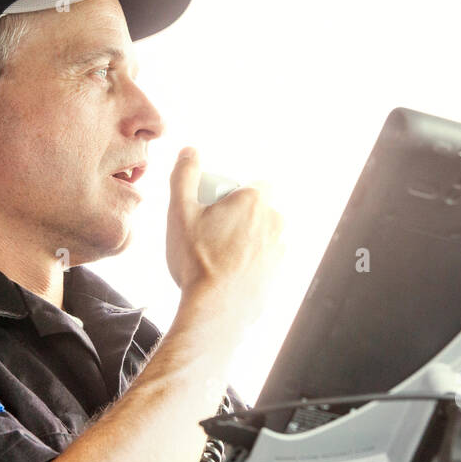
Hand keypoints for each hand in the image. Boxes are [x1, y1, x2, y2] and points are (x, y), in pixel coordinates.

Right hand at [166, 147, 284, 327]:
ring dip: (248, 240)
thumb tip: (189, 150)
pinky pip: (265, 261)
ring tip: (219, 257)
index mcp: (255, 200)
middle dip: (241, 216)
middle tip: (212, 233)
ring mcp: (280, 251)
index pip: (255, 184)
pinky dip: (251, 264)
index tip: (217, 207)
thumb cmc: (197, 260)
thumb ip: (184, 175)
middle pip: (260, 209)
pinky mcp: (279, 276)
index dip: (235, 192)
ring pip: (265, 236)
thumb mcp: (180, 211)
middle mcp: (275, 222)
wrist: (215, 311)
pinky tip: (228, 275)